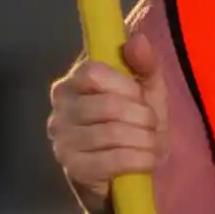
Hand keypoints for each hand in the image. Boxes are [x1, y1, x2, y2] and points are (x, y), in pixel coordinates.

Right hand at [48, 37, 168, 213]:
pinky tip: (148, 160)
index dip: (124, 85)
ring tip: (154, 144)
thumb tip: (136, 38)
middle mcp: (60, 108)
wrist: (127, 175)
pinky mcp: (73, 168)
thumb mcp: (148, 90)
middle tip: (153, 125)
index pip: (92, 73)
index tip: (140, 95)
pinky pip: (112, 160)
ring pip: (111, 133)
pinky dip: (139, 159)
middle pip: (106, 105)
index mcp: (74, 81)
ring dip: (145, 139)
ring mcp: (63, 140)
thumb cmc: (136, 125)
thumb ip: (145, 63)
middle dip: (142, 116)